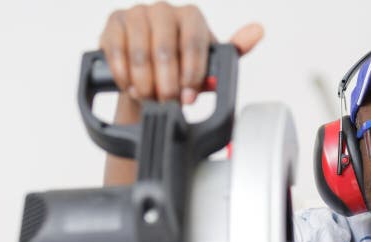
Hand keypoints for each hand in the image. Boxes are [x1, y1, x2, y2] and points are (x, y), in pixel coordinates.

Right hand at [99, 2, 262, 103]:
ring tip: (149, 97)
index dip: (191, 73)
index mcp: (192, 17)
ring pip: (139, 52)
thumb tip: (257, 31)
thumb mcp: (210, 64)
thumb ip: (233, 51)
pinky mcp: (114, 24)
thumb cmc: (184, 68)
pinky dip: (123, 75)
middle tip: (168, 102)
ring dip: (144, 82)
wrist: (151, 73)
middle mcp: (165, 10)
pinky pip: (115, 51)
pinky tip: (130, 87)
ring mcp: (137, 14)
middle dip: (167, 83)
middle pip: (164, 48)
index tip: (189, 96)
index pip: (193, 43)